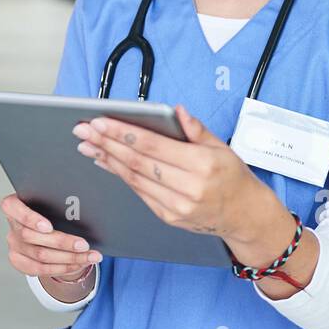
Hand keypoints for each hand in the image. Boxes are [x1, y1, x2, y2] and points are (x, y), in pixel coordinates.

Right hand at [1, 193, 101, 277]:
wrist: (43, 224)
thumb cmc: (49, 207)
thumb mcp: (51, 200)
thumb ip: (58, 202)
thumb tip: (82, 210)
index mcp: (13, 205)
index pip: (14, 209)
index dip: (30, 219)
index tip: (48, 227)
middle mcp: (12, 226)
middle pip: (32, 237)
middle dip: (62, 242)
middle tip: (84, 245)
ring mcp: (14, 246)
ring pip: (40, 257)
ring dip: (69, 258)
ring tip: (90, 256)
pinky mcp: (19, 261)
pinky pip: (41, 269)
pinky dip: (64, 267)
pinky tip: (79, 263)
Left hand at [72, 105, 262, 238]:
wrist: (244, 215)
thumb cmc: (233, 177)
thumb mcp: (222, 147)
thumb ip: (196, 129)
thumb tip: (177, 111)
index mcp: (202, 164)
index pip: (152, 145)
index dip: (123, 133)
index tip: (100, 122)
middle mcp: (188, 188)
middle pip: (137, 162)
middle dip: (106, 144)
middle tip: (84, 130)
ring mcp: (176, 206)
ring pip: (134, 178)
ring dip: (107, 159)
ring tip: (88, 144)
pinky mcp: (168, 217)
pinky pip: (138, 192)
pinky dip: (119, 175)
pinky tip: (106, 162)